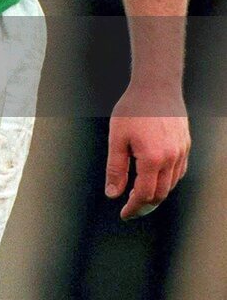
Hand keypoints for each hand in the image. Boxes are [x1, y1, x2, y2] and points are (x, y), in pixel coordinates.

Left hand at [105, 82, 189, 219]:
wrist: (156, 86)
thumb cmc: (134, 108)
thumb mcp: (117, 137)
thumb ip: (115, 168)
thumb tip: (113, 194)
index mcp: (152, 158)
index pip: (144, 195)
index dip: (133, 208)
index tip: (124, 213)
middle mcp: (171, 159)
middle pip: (160, 194)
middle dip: (144, 205)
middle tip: (130, 208)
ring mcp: (181, 153)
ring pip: (171, 185)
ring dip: (156, 194)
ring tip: (140, 195)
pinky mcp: (185, 146)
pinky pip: (179, 172)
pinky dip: (167, 181)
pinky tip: (155, 178)